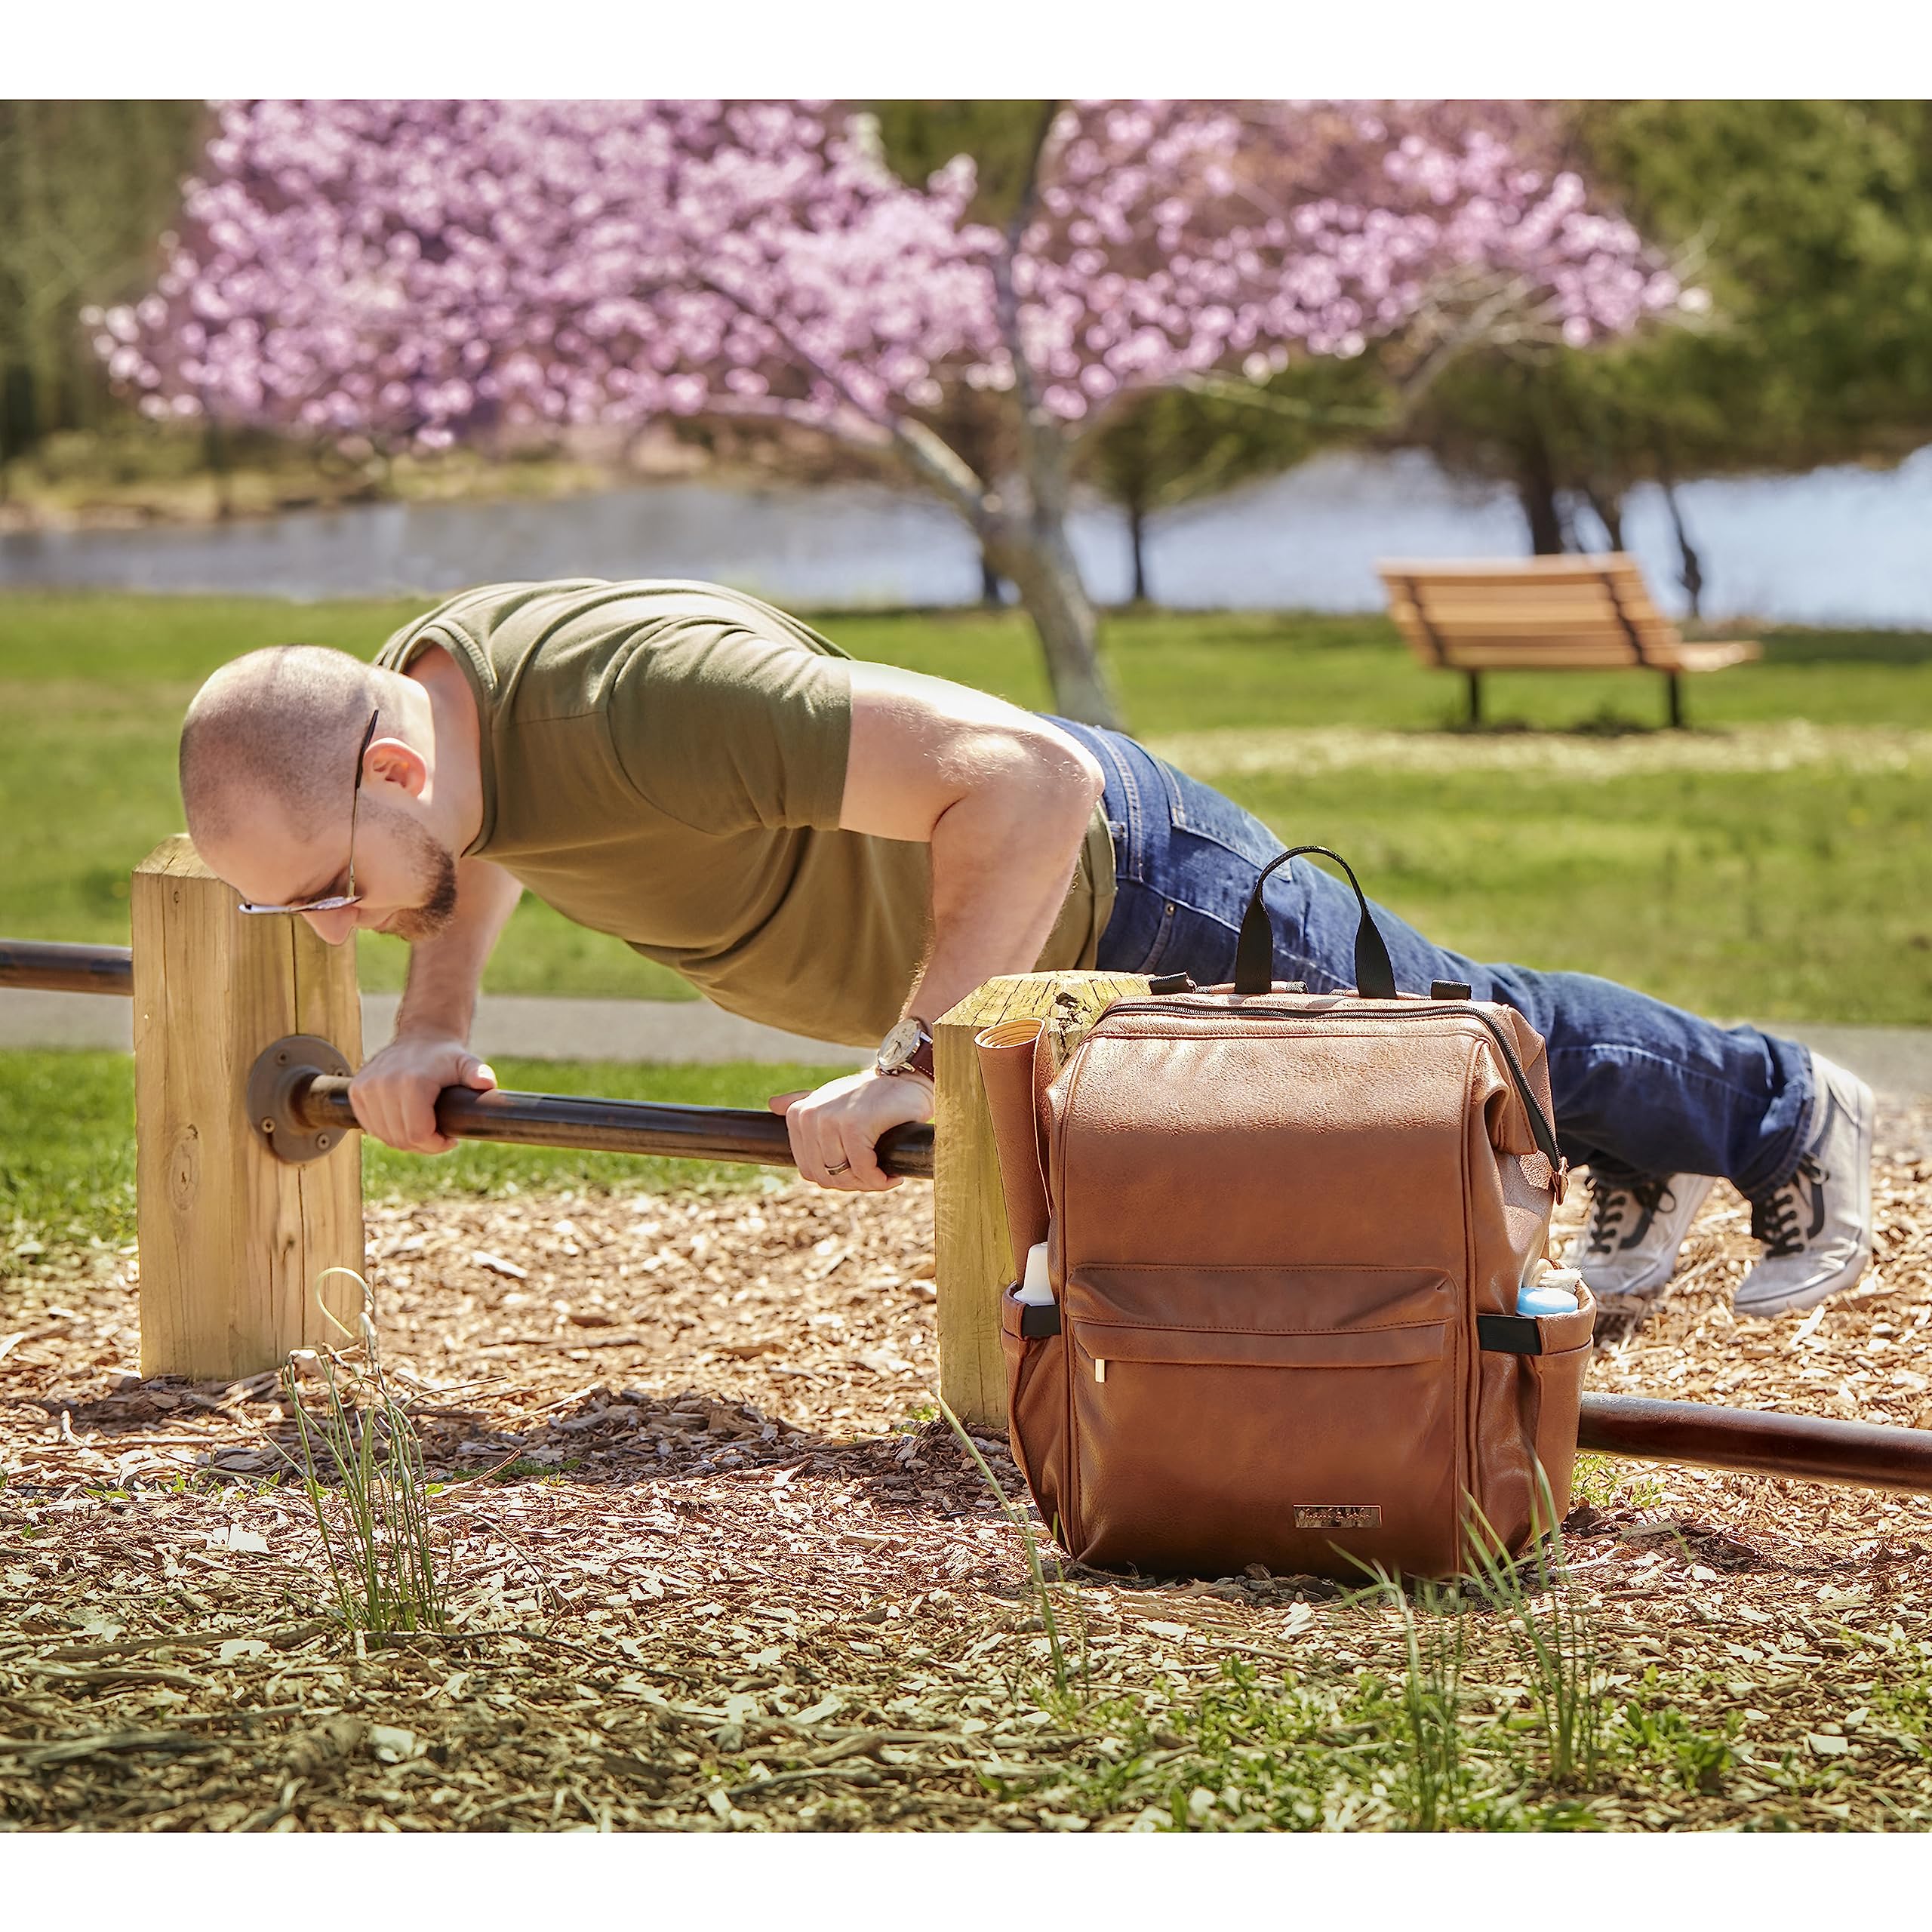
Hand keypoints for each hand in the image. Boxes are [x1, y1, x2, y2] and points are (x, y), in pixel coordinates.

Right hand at [349, 1033, 496, 1153]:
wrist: (421, 1038)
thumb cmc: (446, 1056)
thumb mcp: (467, 1063)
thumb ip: (478, 1073)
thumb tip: (487, 1083)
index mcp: (411, 1082)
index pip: (418, 1134)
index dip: (436, 1144)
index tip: (450, 1138)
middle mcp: (384, 1084)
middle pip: (401, 1139)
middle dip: (423, 1144)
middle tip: (438, 1134)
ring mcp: (366, 1088)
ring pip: (384, 1137)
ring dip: (405, 1139)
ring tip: (423, 1127)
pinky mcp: (356, 1091)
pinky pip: (370, 1127)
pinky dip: (387, 1131)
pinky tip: (404, 1121)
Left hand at [768, 1066, 932, 1192]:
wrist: (905, 1080)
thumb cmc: (870, 1094)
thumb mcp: (831, 1097)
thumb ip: (803, 1102)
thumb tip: (772, 1104)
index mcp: (799, 1115)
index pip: (809, 1169)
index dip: (836, 1179)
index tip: (859, 1174)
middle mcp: (809, 1116)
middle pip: (825, 1175)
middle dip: (853, 1185)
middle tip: (876, 1179)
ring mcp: (830, 1120)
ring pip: (843, 1175)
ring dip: (867, 1184)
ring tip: (884, 1176)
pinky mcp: (854, 1125)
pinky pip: (862, 1168)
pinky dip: (879, 1179)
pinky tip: (891, 1176)